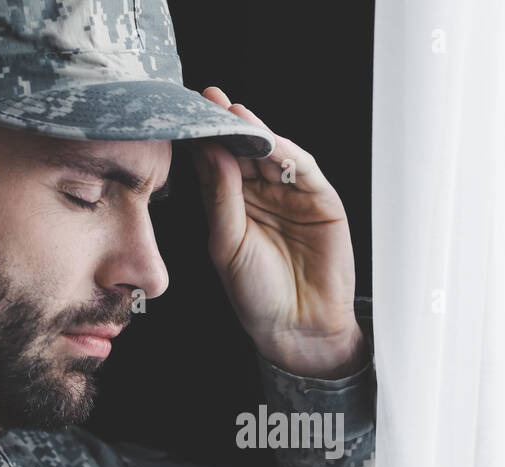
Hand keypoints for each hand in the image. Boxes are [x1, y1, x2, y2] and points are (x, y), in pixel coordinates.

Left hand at [190, 86, 364, 378]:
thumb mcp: (226, 245)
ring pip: (273, 153)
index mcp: (233, 204)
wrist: (297, 329)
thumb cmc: (256, 295)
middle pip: (243, 150)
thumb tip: (212, 152)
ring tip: (233, 113)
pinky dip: (287, 152)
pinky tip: (268, 140)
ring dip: (256, 131)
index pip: (217, 162)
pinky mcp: (321, 201)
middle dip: (226, 125)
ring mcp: (292, 195)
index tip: (183, 115)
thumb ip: (220, 198)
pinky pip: (303, 170)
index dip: (203, 139)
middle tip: (206, 100)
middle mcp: (261, 194)